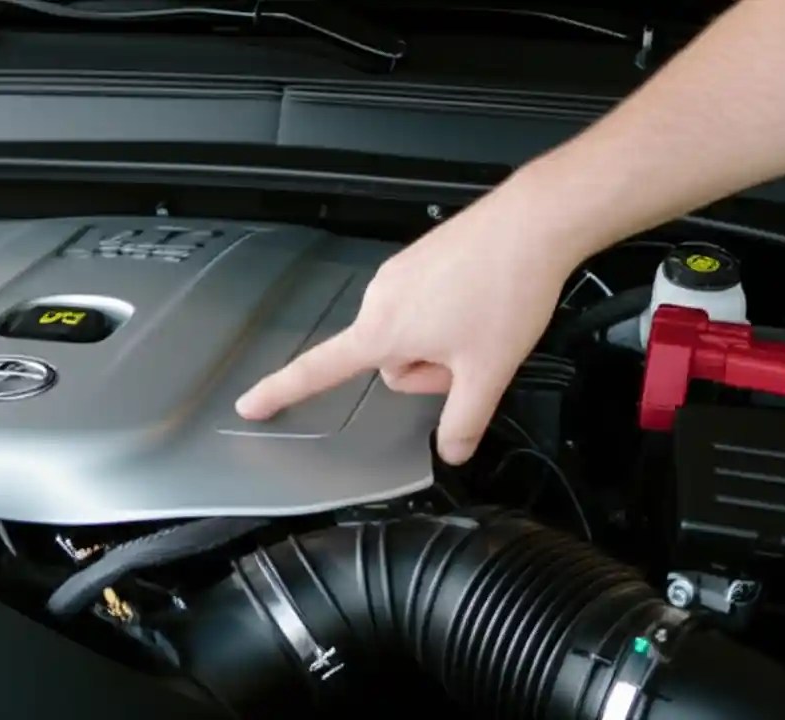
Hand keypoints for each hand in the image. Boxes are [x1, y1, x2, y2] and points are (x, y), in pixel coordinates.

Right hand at [234, 174, 589, 464]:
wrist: (533, 224)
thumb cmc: (506, 288)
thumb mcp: (489, 372)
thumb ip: (465, 422)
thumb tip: (453, 450)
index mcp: (382, 329)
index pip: (316, 369)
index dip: (279, 391)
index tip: (250, 404)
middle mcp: (381, 297)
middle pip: (389, 361)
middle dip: (428, 370)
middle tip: (472, 354)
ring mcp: (399, 275)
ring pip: (409, 334)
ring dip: (441, 342)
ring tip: (483, 321)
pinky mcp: (420, 260)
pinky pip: (422, 306)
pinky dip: (449, 315)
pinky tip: (483, 302)